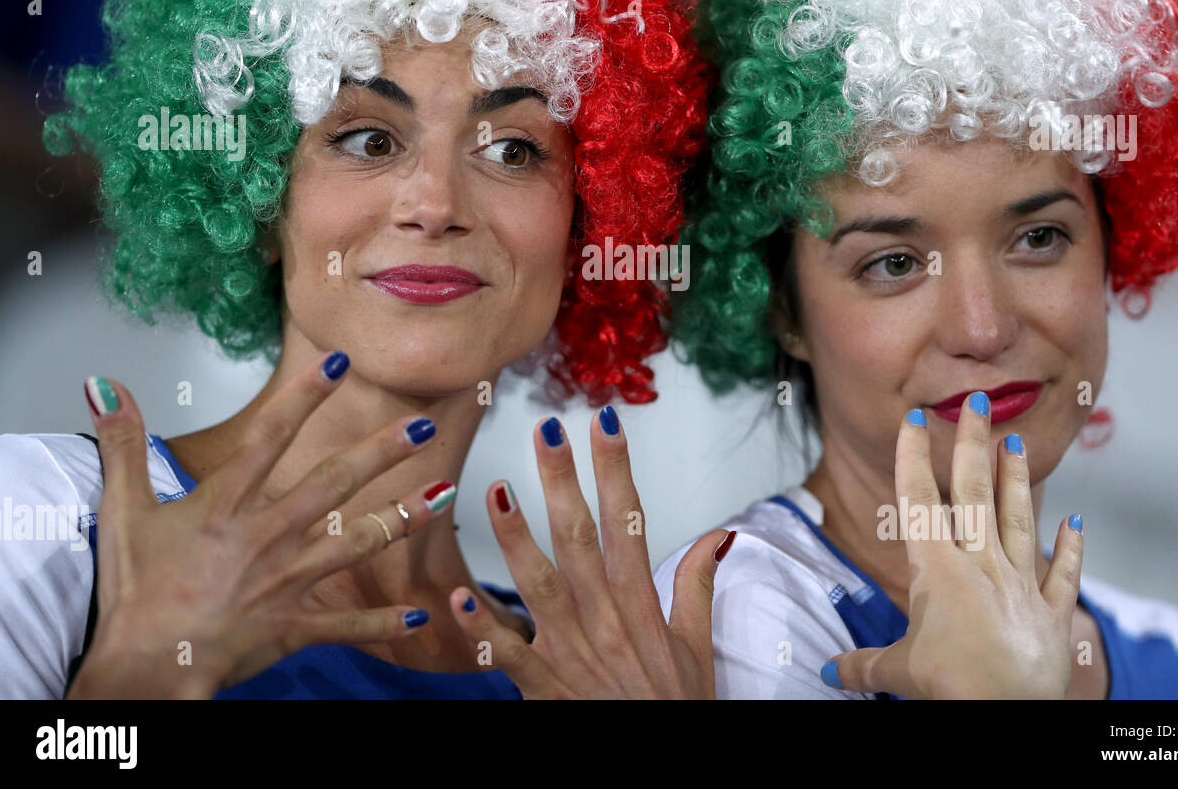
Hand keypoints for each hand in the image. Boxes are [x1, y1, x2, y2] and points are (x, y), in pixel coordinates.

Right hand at [67, 353, 452, 698]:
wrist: (142, 669)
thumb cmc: (133, 593)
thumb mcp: (121, 511)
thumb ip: (121, 444)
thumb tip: (105, 385)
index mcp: (226, 505)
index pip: (271, 436)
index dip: (305, 397)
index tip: (342, 363)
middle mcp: (267, 535)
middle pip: (333, 483)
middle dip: (381, 452)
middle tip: (421, 425)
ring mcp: (286, 581)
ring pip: (357, 543)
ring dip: (403, 519)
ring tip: (443, 496)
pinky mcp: (294, 625)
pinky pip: (347, 623)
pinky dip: (384, 622)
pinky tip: (420, 613)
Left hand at [449, 407, 728, 697]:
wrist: (668, 766)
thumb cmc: (676, 710)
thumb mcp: (698, 648)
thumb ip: (698, 586)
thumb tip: (717, 536)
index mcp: (641, 604)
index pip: (629, 520)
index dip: (616, 469)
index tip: (606, 423)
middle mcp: (606, 619)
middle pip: (581, 538)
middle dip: (563, 481)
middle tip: (546, 431)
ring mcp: (572, 651)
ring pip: (541, 584)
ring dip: (517, 538)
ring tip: (497, 491)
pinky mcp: (545, 686)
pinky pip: (510, 655)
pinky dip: (485, 629)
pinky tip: (460, 599)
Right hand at [823, 393, 1082, 698]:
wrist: (1007, 713)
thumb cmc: (950, 689)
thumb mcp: (896, 672)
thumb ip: (862, 665)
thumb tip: (829, 672)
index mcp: (935, 570)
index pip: (919, 500)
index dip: (915, 456)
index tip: (917, 418)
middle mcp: (979, 565)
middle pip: (974, 492)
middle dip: (974, 443)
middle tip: (980, 401)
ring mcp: (1020, 584)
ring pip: (1019, 519)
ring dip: (1017, 479)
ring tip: (1018, 442)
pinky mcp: (1051, 612)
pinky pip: (1063, 572)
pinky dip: (1071, 547)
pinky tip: (1076, 522)